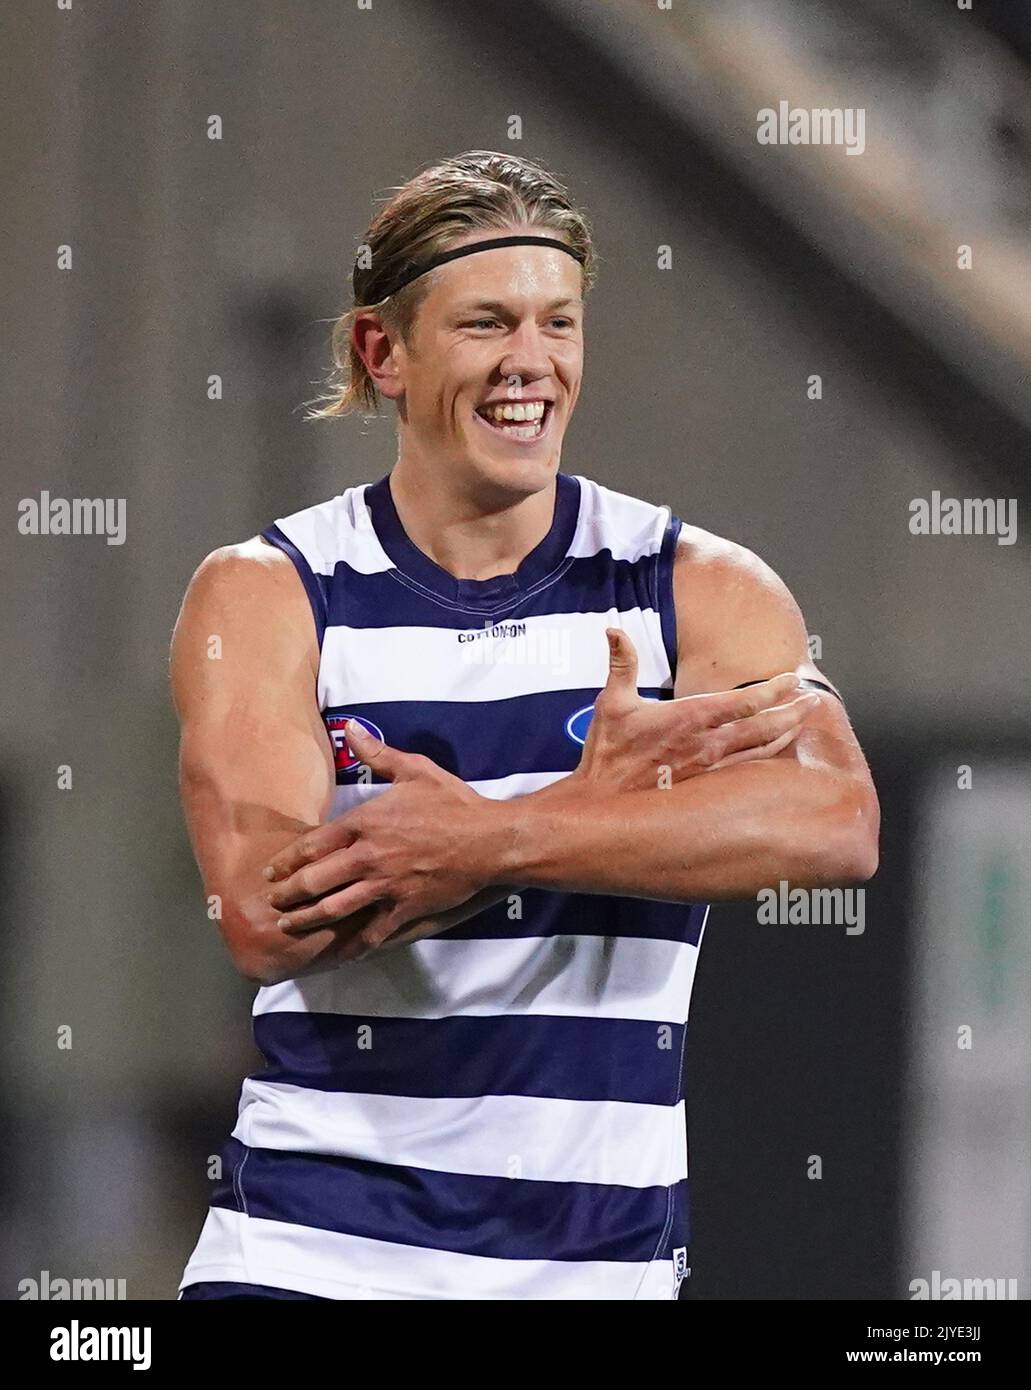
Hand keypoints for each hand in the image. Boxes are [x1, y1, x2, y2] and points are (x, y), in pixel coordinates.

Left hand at [263, 722, 491, 957]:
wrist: (489, 840)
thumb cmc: (453, 803)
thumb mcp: (415, 770)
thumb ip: (378, 753)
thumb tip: (352, 729)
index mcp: (366, 823)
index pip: (313, 844)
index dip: (287, 860)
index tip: (271, 870)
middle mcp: (368, 856)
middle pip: (315, 880)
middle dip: (288, 893)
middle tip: (273, 901)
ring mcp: (386, 885)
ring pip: (335, 908)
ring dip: (308, 919)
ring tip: (291, 925)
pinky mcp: (405, 908)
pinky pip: (372, 931)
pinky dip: (353, 944)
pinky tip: (340, 951)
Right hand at [569, 628, 818, 794]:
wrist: (601, 807)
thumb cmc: (606, 755)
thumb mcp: (610, 703)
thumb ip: (621, 663)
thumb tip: (614, 629)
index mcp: (687, 718)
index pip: (741, 702)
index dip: (772, 689)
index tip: (792, 679)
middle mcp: (705, 744)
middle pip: (762, 727)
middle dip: (791, 712)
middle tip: (813, 701)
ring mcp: (708, 769)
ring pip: (759, 752)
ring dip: (785, 736)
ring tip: (803, 724)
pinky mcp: (706, 789)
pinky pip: (746, 773)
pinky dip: (767, 761)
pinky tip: (777, 758)